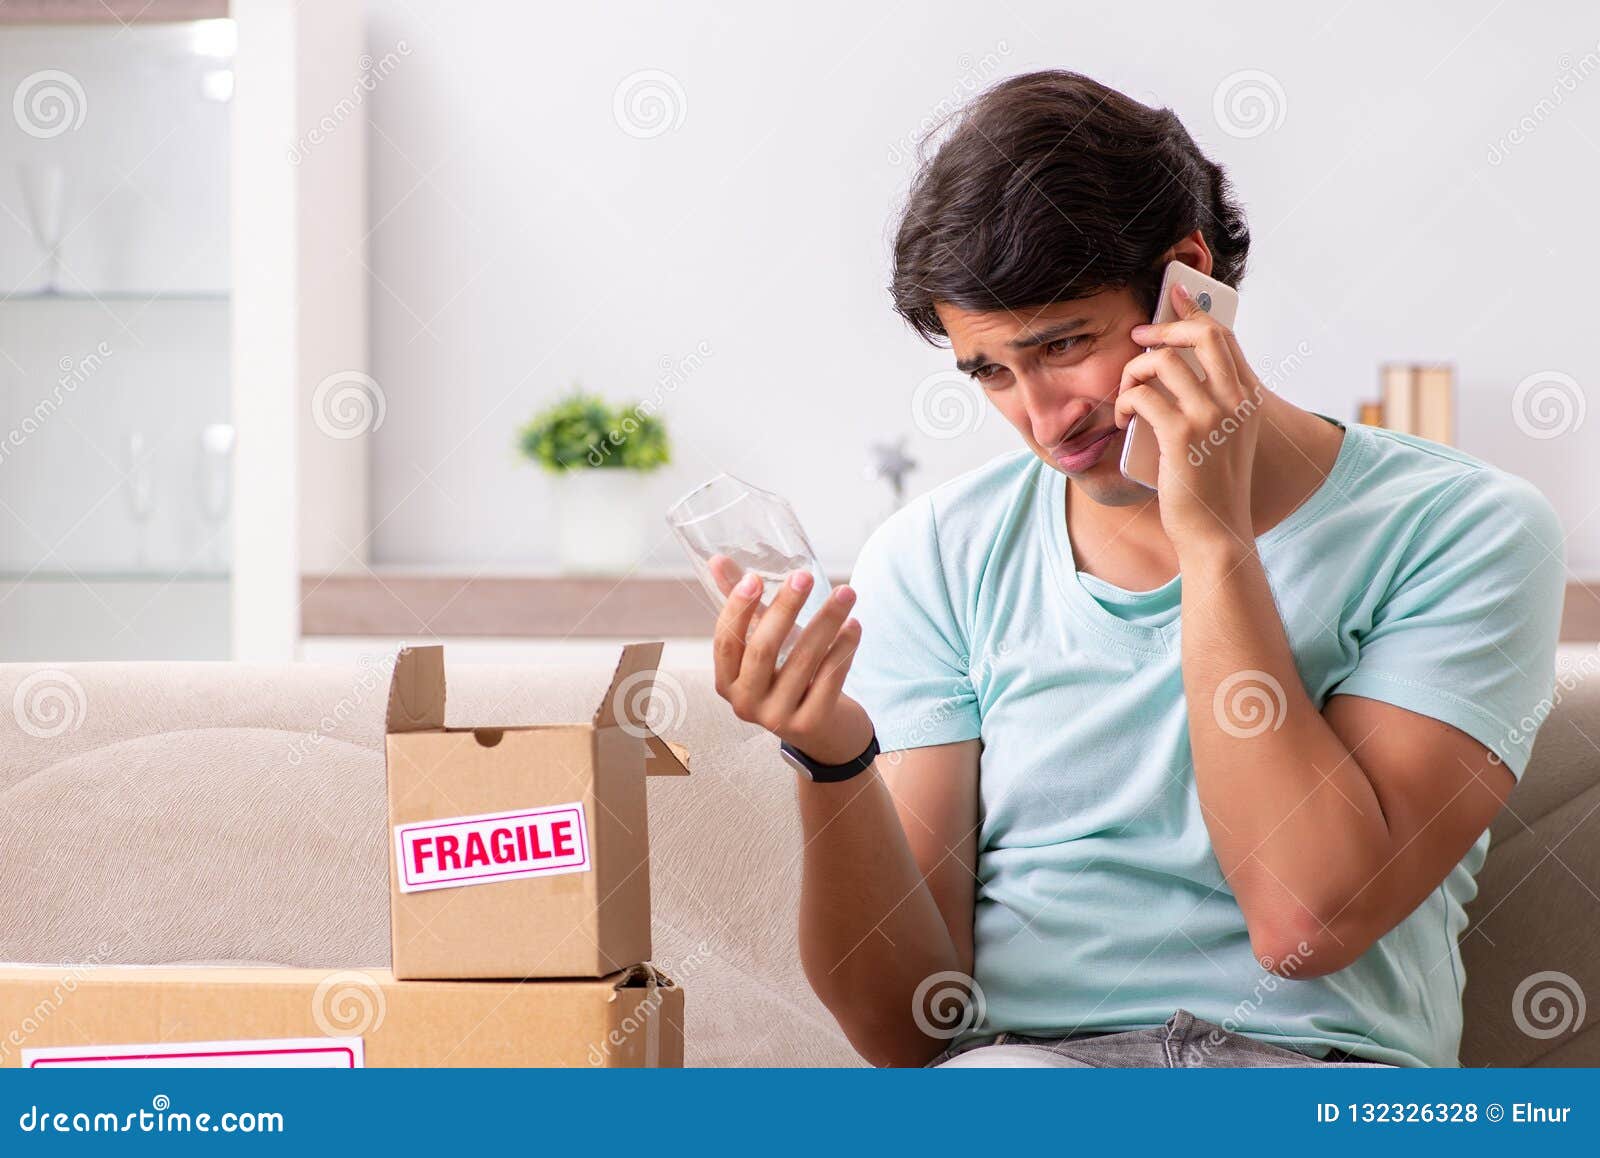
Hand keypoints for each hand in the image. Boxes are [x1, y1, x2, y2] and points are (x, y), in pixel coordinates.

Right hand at [707, 554, 874, 765]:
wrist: (823, 732)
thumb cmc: (787, 676)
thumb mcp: (762, 643)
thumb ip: (742, 605)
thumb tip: (717, 558)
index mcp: (727, 682)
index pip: (725, 642)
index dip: (738, 609)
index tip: (755, 577)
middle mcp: (745, 703)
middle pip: (763, 650)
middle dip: (785, 608)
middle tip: (804, 576)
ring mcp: (777, 718)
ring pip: (803, 661)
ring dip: (826, 621)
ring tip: (846, 592)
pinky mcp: (811, 723)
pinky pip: (829, 679)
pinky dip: (844, 648)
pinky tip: (854, 624)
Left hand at [1114, 279, 1264, 555]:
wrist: (1216, 534)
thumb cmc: (1211, 489)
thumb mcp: (1222, 439)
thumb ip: (1210, 405)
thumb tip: (1174, 372)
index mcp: (1246, 399)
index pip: (1224, 337)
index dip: (1195, 312)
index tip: (1173, 295)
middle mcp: (1235, 402)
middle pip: (1203, 334)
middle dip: (1164, 328)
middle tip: (1138, 338)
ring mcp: (1212, 418)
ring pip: (1165, 362)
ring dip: (1135, 371)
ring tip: (1126, 395)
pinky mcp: (1183, 436)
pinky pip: (1144, 396)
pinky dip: (1126, 401)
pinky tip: (1124, 418)